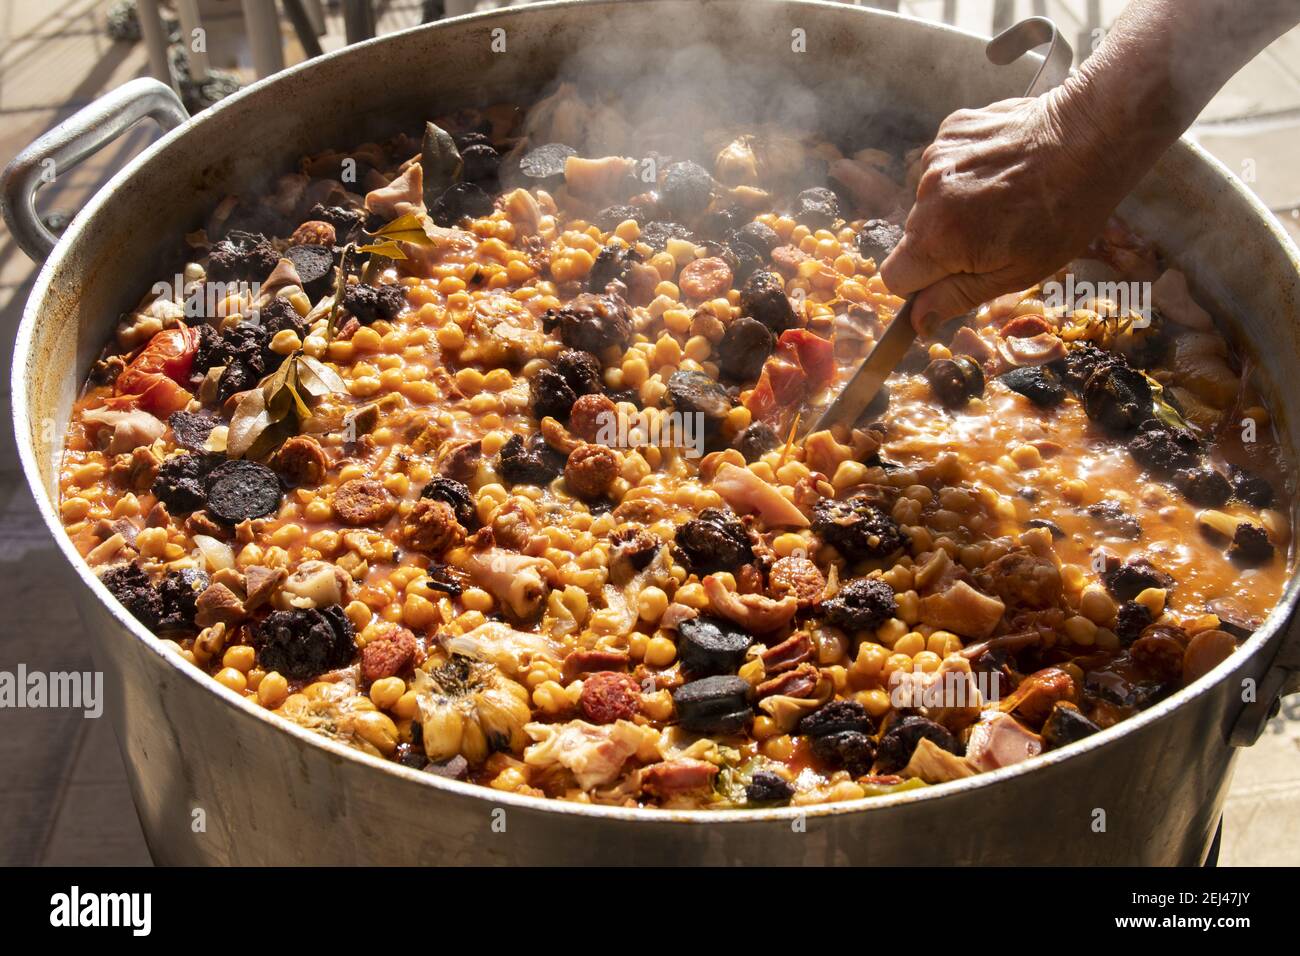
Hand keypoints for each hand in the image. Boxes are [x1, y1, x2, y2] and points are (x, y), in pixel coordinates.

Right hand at [880, 90, 1123, 335]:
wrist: (1093, 134)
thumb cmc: (1063, 213)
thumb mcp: (1015, 274)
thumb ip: (956, 297)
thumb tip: (917, 322)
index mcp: (937, 238)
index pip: (893, 278)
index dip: (920, 286)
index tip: (949, 281)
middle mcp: (926, 195)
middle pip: (914, 239)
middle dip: (943, 245)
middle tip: (993, 236)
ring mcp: (937, 156)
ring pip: (929, 201)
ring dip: (955, 206)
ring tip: (1003, 198)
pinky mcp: (952, 128)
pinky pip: (944, 165)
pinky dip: (966, 172)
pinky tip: (1003, 168)